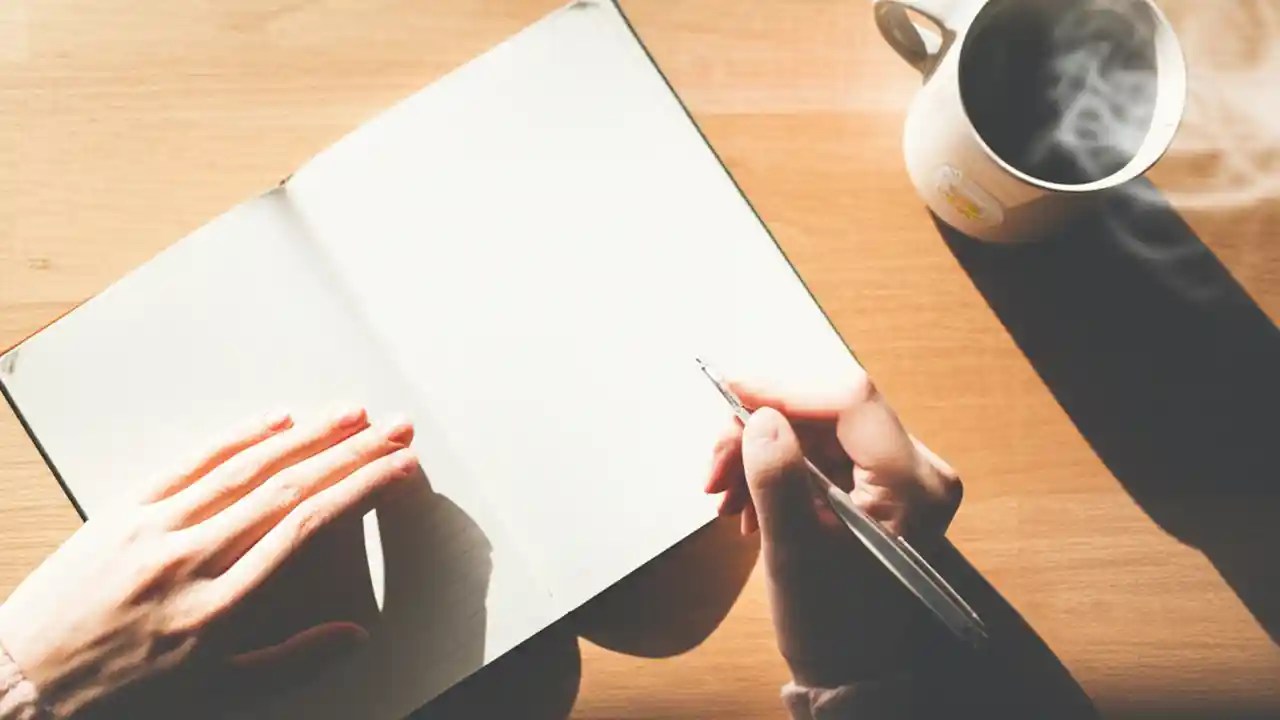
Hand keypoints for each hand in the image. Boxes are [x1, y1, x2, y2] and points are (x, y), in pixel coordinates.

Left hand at [0, 408, 418, 716]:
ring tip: (352, 413)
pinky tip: (276, 419)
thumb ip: (291, 660)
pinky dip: (237, 436)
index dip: (359, 491)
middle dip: (350, 454)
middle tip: (394, 429)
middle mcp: (187, 560)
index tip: (397, 469)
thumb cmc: (121, 693)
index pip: (304, 530)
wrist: (23, 680)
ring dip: (305, 434)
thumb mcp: (217, 692)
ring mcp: (153, 529)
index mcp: (216, 609)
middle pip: (285, 490)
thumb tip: (352, 633)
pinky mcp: (123, 511)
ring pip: (243, 468)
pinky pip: (189, 462)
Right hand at [705, 373, 961, 686]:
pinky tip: (750, 504)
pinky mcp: (876, 485)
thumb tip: (761, 418)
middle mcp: (916, 469)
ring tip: (727, 499)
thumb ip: (777, 481)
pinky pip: (818, 453)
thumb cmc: (832, 624)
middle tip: (715, 471)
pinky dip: (777, 470)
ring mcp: (898, 476)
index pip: (849, 401)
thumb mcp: (794, 552)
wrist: (849, 669)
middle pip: (827, 413)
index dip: (785, 391)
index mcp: (913, 483)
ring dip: (762, 455)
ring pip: (816, 430)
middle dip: (763, 432)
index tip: (730, 396)